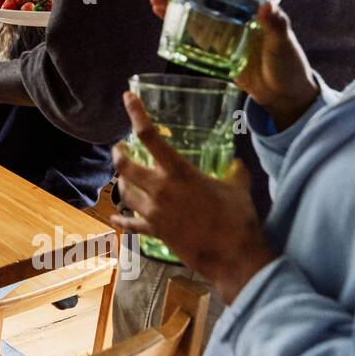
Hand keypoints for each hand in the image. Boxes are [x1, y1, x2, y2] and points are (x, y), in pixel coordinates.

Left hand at [112, 92, 275, 302]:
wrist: (234, 258)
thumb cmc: (238, 219)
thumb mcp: (238, 187)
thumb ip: (233, 171)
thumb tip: (235, 161)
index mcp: (179, 172)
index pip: (150, 136)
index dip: (136, 114)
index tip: (128, 97)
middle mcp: (160, 190)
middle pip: (124, 165)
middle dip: (119, 153)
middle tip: (121, 148)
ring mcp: (154, 213)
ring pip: (124, 192)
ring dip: (122, 182)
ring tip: (126, 178)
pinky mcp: (155, 233)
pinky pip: (130, 223)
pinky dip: (121, 218)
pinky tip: (116, 216)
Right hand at [151, 0, 317, 130]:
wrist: (285, 96)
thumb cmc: (290, 64)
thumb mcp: (284, 43)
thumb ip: (276, 25)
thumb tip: (266, 4)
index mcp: (252, 10)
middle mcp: (236, 19)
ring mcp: (224, 36)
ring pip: (195, 17)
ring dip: (175, 9)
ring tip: (155, 1)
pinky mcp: (216, 53)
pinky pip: (195, 40)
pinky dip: (179, 31)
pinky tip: (165, 24)